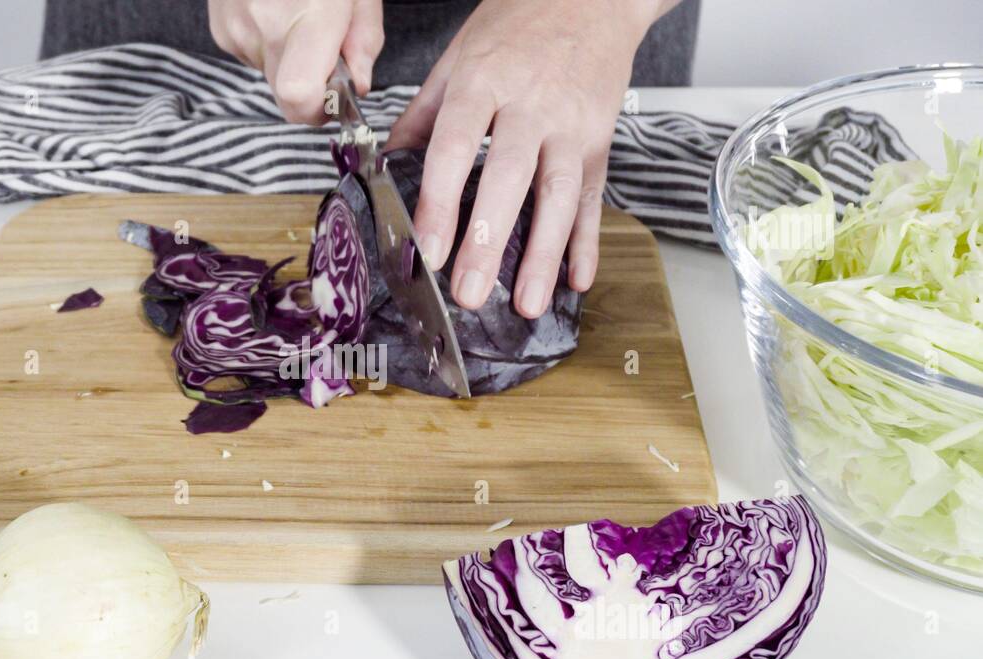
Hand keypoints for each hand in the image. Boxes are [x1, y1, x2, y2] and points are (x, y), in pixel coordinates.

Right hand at [209, 0, 384, 123]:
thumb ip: (364, 40)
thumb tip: (358, 84)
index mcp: (306, 18)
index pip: (298, 97)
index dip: (317, 109)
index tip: (334, 95)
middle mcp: (264, 28)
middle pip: (286, 95)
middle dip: (310, 82)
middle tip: (324, 44)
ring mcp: (235, 29)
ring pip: (269, 74)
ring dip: (288, 57)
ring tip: (296, 12)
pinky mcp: (220, 28)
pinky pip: (251, 55)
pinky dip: (267, 42)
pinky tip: (274, 8)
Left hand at [385, 0, 676, 316]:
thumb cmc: (516, 25)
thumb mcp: (458, 57)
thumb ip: (423, 115)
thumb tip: (384, 165)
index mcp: (485, 82)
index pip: (457, 148)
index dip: (440, 202)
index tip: (427, 249)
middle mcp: (532, 106)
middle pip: (509, 179)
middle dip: (487, 242)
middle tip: (469, 294)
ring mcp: (572, 126)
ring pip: (559, 196)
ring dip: (542, 255)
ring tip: (525, 304)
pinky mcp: (601, 142)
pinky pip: (594, 197)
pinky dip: (588, 242)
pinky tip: (578, 281)